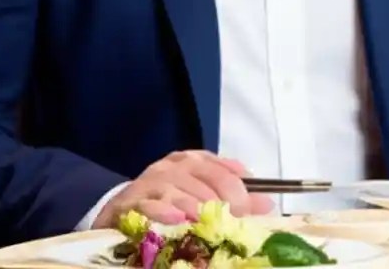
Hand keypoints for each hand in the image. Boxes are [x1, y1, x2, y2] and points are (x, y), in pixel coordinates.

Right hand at [92, 150, 274, 229]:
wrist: (121, 207)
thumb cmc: (168, 200)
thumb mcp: (201, 194)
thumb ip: (234, 197)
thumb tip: (267, 203)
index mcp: (191, 161)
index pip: (223, 171)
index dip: (240, 192)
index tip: (248, 211)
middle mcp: (171, 167)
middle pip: (206, 184)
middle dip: (222, 206)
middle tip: (231, 227)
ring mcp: (150, 183)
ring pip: (182, 195)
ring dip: (198, 212)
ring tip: (207, 226)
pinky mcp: (131, 201)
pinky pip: (151, 206)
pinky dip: (166, 213)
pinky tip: (179, 221)